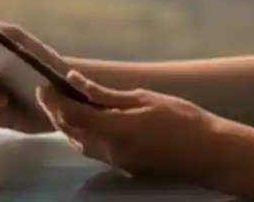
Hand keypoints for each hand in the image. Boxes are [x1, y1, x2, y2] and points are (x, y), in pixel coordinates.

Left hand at [36, 70, 224, 185]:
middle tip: (49, 92)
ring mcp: (117, 164)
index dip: (52, 100)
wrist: (209, 153)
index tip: (44, 85)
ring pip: (79, 144)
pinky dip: (84, 136)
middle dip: (55, 112)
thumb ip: (106, 94)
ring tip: (66, 104)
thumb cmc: (182, 119)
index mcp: (114, 130)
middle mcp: (109, 151)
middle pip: (69, 132)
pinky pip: (95, 152)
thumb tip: (76, 82)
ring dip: (68, 126)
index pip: (69, 115)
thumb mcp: (145, 98)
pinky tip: (89, 122)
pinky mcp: (125, 170)